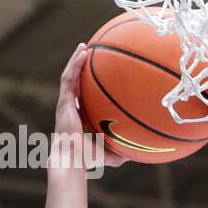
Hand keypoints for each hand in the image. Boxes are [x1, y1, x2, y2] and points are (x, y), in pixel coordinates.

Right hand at [52, 44, 125, 169]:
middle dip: (81, 68)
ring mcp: (66, 104)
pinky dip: (74, 65)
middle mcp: (71, 108)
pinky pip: (69, 79)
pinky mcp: (63, 102)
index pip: (84, 98)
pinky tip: (82, 53)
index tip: (97, 76)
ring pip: (70, 77)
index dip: (88, 86)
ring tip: (83, 47)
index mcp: (80, 117)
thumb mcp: (111, 154)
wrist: (73, 161)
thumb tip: (143, 152)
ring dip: (76, 61)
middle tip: (89, 54)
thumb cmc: (89, 160)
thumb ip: (124, 151)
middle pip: (76, 83)